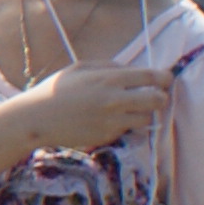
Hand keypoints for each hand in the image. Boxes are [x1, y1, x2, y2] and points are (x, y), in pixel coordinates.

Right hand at [9, 63, 171, 156]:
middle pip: (158, 100)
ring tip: (128, 109)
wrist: (37, 119)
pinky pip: (127, 130)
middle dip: (161, 98)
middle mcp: (116, 100)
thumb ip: (110, 67)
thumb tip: (133, 70)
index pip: (152, 77)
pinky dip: (123, 125)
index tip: (166, 79)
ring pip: (146, 119)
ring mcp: (113, 121)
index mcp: (110, 79)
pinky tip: (106, 119)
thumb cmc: (56, 89)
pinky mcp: (108, 137)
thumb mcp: (81, 68)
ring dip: (142, 113)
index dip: (166, 78)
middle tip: (153, 97)